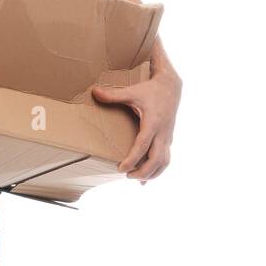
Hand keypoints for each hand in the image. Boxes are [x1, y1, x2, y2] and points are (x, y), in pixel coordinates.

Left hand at [91, 68, 182, 183]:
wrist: (171, 86)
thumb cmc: (150, 89)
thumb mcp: (132, 91)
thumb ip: (113, 95)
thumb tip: (94, 92)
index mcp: (153, 122)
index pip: (143, 145)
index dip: (133, 159)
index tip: (121, 168)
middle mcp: (162, 132)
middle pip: (157, 159)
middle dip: (143, 171)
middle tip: (126, 175)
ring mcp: (167, 137)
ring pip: (164, 162)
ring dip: (152, 174)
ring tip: (137, 179)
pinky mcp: (168, 139)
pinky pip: (165, 159)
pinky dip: (157, 170)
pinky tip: (146, 179)